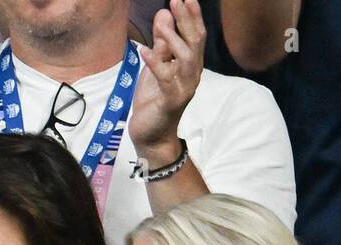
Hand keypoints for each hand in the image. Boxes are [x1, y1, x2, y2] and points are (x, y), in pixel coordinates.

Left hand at [130, 0, 204, 159]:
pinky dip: (155, 63)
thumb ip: (161, 44)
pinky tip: (144, 50)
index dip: (192, 16)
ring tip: (162, 23)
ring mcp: (184, 88)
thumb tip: (163, 14)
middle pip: (195, 42)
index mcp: (189, 65)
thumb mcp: (155, 68)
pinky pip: (165, 79)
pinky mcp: (171, 101)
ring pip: (187, 59)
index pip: (196, 36)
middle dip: (187, 20)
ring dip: (174, 39)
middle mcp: (192, 74)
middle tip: (177, 0)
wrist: (151, 136)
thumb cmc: (154, 101)